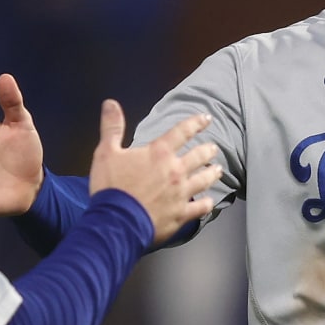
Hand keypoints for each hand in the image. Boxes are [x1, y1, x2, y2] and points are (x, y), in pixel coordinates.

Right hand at [89, 101, 220, 244]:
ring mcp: (181, 193)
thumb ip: (112, 127)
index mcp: (159, 153)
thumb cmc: (111, 187)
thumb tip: (110, 103)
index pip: (182, 132)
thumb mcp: (106, 152)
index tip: (206, 118)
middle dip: (208, 150)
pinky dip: (206, 204)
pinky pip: (200, 208)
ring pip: (204, 180)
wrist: (117, 221)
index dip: (195, 123)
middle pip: (198, 156)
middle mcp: (175, 171)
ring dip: (212, 174)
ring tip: (218, 170)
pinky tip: (210, 202)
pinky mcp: (181, 214)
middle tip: (214, 147)